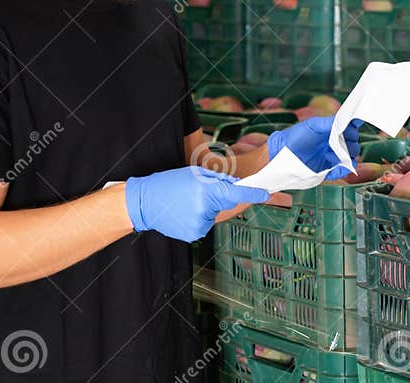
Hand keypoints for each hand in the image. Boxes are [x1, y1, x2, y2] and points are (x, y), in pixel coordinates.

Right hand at [124, 166, 268, 241]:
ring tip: (187, 202)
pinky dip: (200, 218)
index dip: (254, 194)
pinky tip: (185, 212)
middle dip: (221, 198)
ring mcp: (199, 225)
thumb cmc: (168, 184)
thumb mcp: (194, 174)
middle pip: (226, 205)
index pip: (237, 194)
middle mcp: (205, 210)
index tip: (266, 194)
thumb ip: (218, 181)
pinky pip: (206, 224)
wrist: (143, 203)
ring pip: (216, 215)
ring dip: (209, 208)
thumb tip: (236, 186)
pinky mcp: (194, 234)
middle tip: (200, 192)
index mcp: (206, 191)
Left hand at [267, 116, 362, 178]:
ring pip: (349, 158)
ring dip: (349, 157)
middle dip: (352, 145)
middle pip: (352, 145)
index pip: (350, 130)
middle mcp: (333, 144)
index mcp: (332, 131)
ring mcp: (331, 157)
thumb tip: (345, 122)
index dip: (353, 130)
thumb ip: (329, 122)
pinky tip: (343, 167)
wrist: (283, 153)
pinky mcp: (327, 170)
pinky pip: (340, 171)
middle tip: (346, 144)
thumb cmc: (296, 135)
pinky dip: (344, 170)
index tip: (354, 129)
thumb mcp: (313, 125)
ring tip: (341, 156)